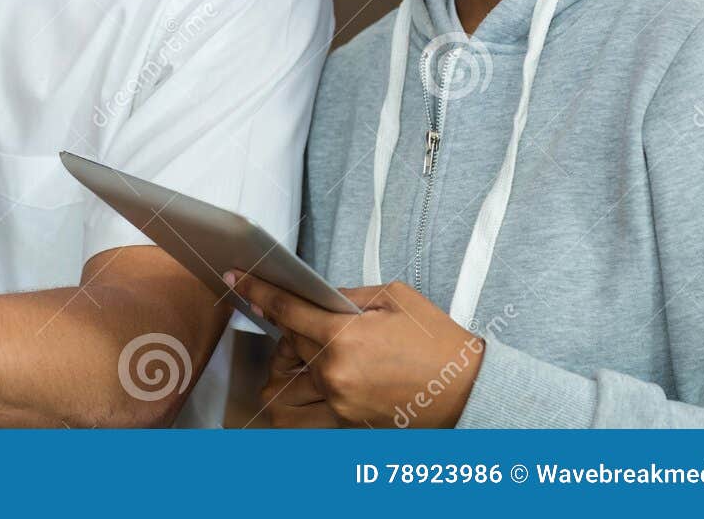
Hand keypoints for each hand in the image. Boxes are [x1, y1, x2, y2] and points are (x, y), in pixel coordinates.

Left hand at [226, 271, 484, 428]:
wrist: (468, 390)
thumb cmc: (436, 341)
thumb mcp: (393, 298)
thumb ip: (346, 296)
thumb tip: (314, 296)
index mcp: (345, 336)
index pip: (287, 310)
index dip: (257, 291)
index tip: (236, 279)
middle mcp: (335, 373)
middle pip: (286, 345)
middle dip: (287, 330)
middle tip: (303, 324)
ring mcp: (338, 403)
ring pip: (286, 387)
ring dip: (287, 369)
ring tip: (305, 358)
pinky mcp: (346, 424)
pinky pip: (304, 415)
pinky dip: (300, 398)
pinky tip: (313, 383)